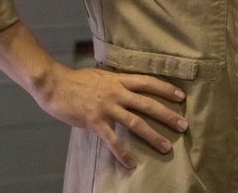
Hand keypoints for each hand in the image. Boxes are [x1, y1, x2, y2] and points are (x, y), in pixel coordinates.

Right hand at [33, 63, 187, 168]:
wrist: (54, 84)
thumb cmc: (76, 80)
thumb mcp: (101, 74)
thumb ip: (115, 80)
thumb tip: (125, 82)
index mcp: (119, 80)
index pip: (148, 83)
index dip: (165, 89)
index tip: (181, 96)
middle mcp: (117, 93)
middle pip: (148, 104)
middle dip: (167, 115)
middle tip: (183, 125)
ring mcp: (107, 108)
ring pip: (135, 122)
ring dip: (152, 135)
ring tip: (166, 146)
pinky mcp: (95, 122)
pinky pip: (112, 140)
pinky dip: (123, 153)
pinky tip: (131, 163)